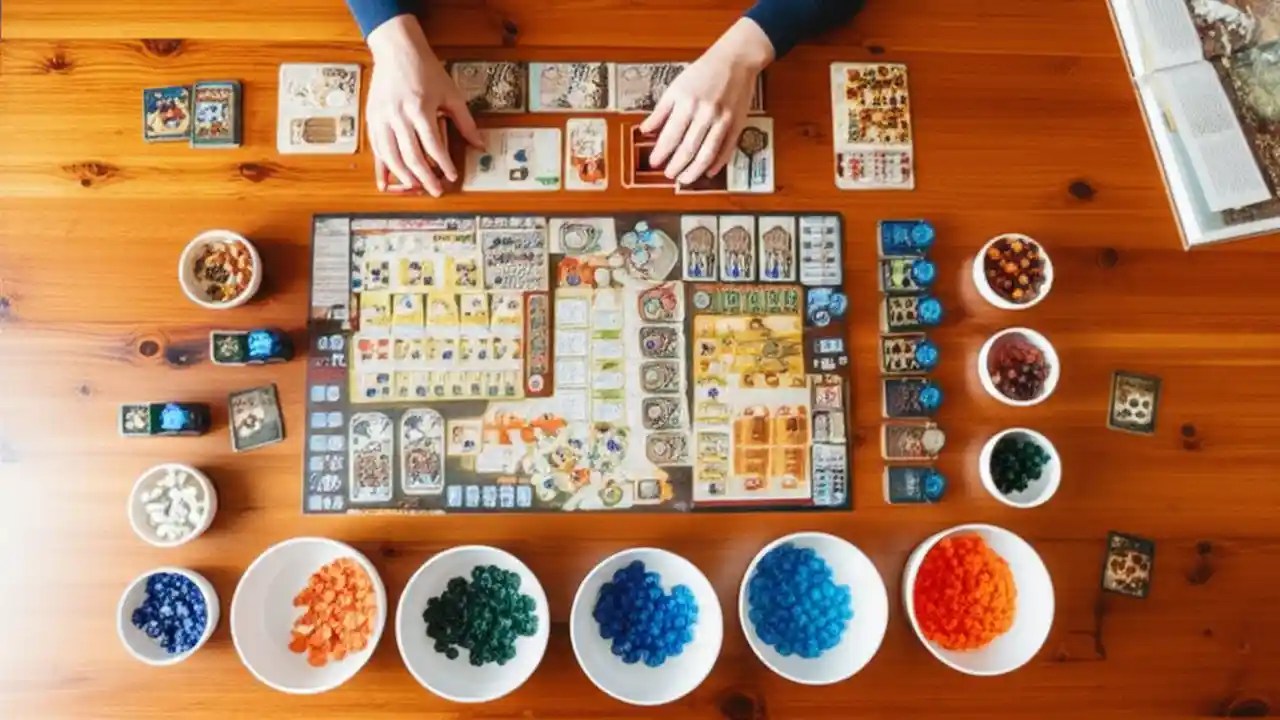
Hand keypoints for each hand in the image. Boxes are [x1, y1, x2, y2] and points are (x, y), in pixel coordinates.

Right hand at [365, 15, 483, 194]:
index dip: (443, 164)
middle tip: (435, 191)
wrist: (397, 50)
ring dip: (403, 176)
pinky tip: (386, 183)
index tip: (450, 176)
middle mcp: (398, 115)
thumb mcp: (451, 93)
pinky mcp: (372, 119)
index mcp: (420, 107)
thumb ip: (465, 122)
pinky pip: (376, 149)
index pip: (433, 144)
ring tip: (415, 188)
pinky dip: (381, 168)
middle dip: (424, 177)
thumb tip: (479, 144)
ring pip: (391, 155)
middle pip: (411, 155)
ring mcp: (382, 117)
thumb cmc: (425, 70)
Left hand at [640, 18, 774, 184]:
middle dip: (676, 166)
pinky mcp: (737, 124)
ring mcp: (723, 120)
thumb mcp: (676, 87)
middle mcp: (705, 113)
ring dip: (694, 171)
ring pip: (707, 154)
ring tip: (685, 179)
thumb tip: (645, 129)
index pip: (670, 136)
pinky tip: (708, 171)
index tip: (655, 163)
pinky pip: (726, 150)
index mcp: (687, 103)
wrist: (735, 60)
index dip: (661, 153)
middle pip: (688, 149)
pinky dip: (717, 164)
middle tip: (669, 174)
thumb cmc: (704, 71)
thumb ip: (660, 111)